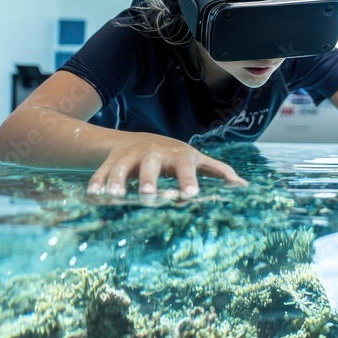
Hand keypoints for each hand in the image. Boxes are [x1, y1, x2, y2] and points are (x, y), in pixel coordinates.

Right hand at [88, 133, 247, 196]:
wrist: (142, 140)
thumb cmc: (178, 157)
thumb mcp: (198, 161)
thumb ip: (219, 172)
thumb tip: (244, 186)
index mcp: (179, 157)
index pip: (186, 168)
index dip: (189, 181)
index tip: (191, 196)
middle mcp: (155, 154)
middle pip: (152, 165)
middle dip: (150, 180)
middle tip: (150, 196)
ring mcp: (132, 156)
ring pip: (124, 168)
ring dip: (120, 181)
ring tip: (116, 197)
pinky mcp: (114, 161)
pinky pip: (103, 171)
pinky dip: (98, 182)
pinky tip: (94, 196)